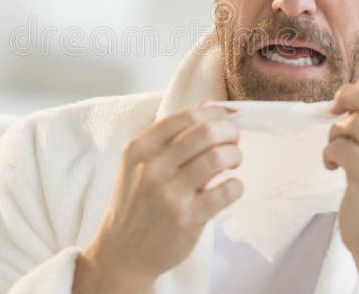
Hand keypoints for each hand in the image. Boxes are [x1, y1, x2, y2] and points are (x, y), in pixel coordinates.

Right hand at [73, 102, 242, 293]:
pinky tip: (230, 188)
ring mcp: (169, 194)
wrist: (122, 252)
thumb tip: (208, 105)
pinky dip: (236, 186)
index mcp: (140, 148)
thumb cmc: (136, 202)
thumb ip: (174, 134)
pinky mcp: (186, 219)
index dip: (214, 114)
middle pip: (206, 132)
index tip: (225, 121)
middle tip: (234, 141)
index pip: (187, 117)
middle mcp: (152, 167)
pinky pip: (225, 192)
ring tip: (234, 162)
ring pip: (218, 158)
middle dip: (230, 132)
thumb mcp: (142, 163)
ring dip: (235, 156)